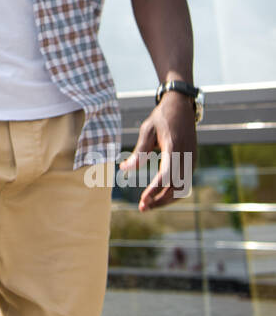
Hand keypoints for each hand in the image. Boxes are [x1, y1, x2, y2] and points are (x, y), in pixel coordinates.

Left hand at [120, 92, 196, 211]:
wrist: (181, 107)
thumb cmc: (161, 118)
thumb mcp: (147, 130)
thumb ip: (138, 152)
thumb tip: (124, 169)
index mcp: (174, 148)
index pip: (166, 176)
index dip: (155, 190)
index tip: (143, 200)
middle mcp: (186, 157)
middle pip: (176, 187)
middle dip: (159, 200)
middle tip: (142, 208)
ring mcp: (192, 160)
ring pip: (182, 189)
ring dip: (166, 200)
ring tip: (149, 205)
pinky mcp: (192, 162)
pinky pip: (185, 184)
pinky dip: (173, 193)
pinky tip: (160, 196)